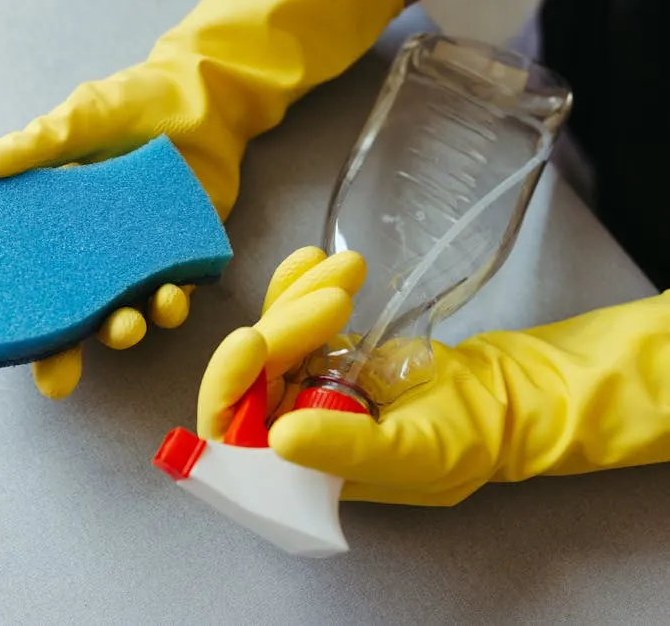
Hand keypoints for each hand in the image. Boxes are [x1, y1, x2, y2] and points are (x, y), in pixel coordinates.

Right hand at [0, 0, 404, 397]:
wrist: (204, 98)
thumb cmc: (132, 103)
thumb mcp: (77, 119)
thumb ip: (27, 147)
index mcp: (51, 224)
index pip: (5, 276)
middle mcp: (87, 253)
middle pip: (62, 318)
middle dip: (54, 356)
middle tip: (53, 382)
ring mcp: (132, 263)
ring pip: (117, 318)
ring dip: (118, 335)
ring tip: (121, 327)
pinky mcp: (177, 262)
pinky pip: (169, 301)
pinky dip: (167, 308)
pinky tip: (167, 296)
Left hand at [202, 251, 669, 505]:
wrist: (502, 394)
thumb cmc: (463, 439)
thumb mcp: (408, 452)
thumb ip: (344, 448)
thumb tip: (277, 437)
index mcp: (296, 471)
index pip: (229, 439)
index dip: (226, 389)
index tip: (253, 340)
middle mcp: (287, 428)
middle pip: (249, 375)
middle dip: (284, 327)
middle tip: (335, 299)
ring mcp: (300, 385)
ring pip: (271, 334)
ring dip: (299, 296)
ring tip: (350, 271)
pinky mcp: (319, 349)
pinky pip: (292, 312)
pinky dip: (300, 282)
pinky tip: (315, 258)